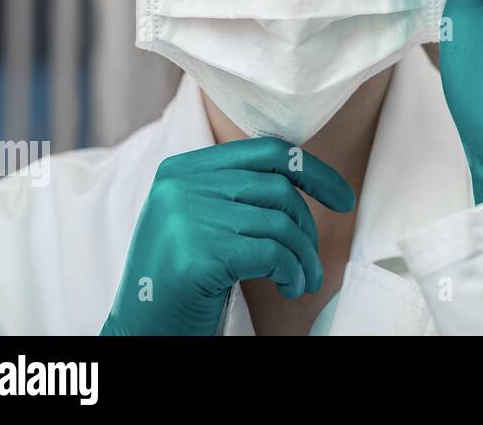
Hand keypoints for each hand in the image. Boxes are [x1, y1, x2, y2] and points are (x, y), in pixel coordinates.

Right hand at [101, 138, 353, 335]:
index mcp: (182, 170)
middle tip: (311, 261)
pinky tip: (290, 288)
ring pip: (280, 223)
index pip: (265, 152)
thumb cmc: (181, 279)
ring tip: (303, 281)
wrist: (140, 330)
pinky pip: (273, 254)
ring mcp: (186, 219)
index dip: (313, 172)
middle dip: (307, 227)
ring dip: (303, 258)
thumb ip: (236, 191)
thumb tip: (308, 177)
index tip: (343, 198)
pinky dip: (293, 272)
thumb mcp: (200, 220)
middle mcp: (180, 187)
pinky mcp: (198, 256)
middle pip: (277, 189)